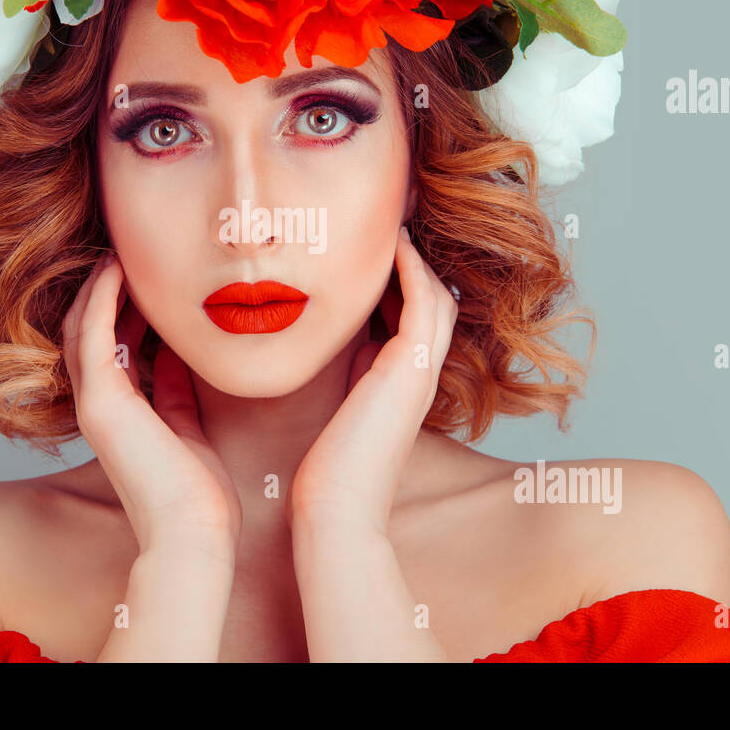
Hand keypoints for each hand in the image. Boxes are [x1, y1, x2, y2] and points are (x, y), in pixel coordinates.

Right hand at [62, 254, 241, 558]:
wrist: (195, 530)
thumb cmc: (200, 493)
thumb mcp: (188, 427)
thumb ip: (175, 392)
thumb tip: (177, 356)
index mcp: (117, 414)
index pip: (108, 347)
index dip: (121, 308)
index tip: (142, 275)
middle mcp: (96, 406)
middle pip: (88, 331)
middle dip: (104, 290)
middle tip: (124, 251)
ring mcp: (93, 403)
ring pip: (83, 326)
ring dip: (99, 286)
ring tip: (118, 250)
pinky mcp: (99, 402)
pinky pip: (92, 333)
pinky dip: (102, 297)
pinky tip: (117, 268)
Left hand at [288, 226, 459, 536]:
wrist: (333, 511)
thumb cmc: (320, 472)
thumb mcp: (326, 410)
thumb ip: (325, 377)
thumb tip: (294, 347)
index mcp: (399, 385)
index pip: (410, 317)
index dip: (396, 280)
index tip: (365, 248)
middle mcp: (418, 375)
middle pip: (430, 298)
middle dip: (412, 260)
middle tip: (388, 221)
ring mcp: (422, 371)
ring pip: (434, 292)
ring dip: (414, 254)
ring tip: (392, 219)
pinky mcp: (414, 367)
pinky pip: (424, 299)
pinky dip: (412, 267)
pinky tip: (391, 240)